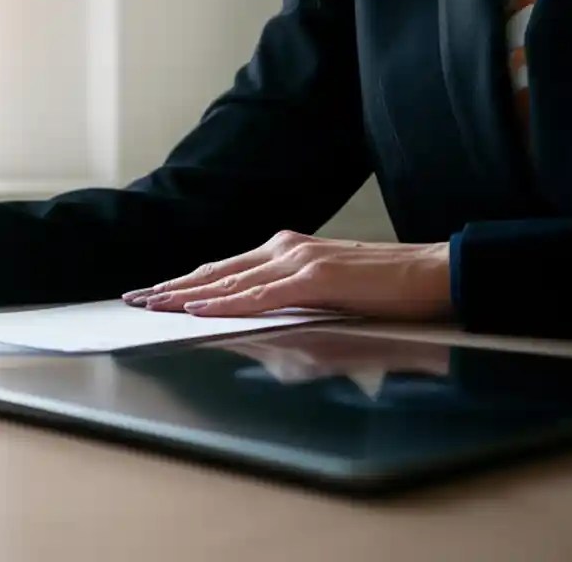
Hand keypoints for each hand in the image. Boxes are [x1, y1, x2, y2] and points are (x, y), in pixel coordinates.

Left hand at [121, 230, 451, 318]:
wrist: (437, 274)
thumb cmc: (385, 289)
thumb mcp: (325, 296)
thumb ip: (288, 302)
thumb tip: (253, 322)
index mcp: (286, 250)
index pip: (224, 269)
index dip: (185, 281)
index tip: (152, 293)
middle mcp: (285, 248)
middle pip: (216, 271)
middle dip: (171, 286)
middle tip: (134, 299)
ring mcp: (299, 260)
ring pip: (229, 280)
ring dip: (186, 294)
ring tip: (153, 305)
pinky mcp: (316, 278)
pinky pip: (260, 295)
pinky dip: (226, 303)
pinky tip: (198, 310)